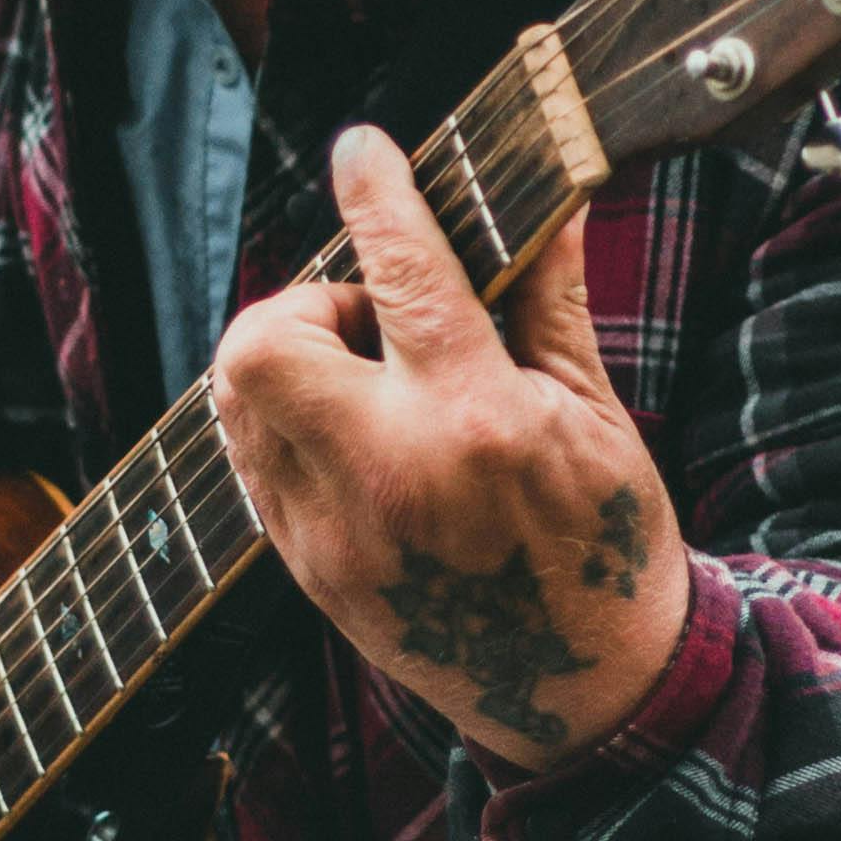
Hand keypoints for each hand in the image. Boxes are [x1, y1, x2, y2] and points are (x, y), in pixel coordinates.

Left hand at [211, 125, 690, 774]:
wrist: (583, 692)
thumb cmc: (604, 544)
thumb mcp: (595, 414)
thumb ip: (549, 302)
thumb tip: (549, 201)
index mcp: (477, 424)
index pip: (405, 275)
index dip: (380, 193)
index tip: (364, 148)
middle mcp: (388, 472)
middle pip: (264, 341)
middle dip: (302, 304)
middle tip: (370, 324)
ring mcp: (331, 529)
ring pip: (237, 400)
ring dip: (287, 362)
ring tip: (368, 382)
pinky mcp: (304, 568)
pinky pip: (252, 461)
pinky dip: (287, 424)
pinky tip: (356, 435)